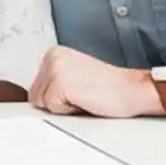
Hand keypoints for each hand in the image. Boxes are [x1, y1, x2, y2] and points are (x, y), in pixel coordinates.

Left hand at [28, 46, 158, 117]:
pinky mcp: (60, 84)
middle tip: (82, 95)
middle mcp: (52, 57)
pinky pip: (52, 109)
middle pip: (35, 96)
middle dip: (57, 102)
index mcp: (54, 53)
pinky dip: (68, 111)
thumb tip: (34, 99)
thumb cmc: (108, 87)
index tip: (76, 91)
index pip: (36, 87)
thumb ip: (53, 81)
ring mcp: (55, 69)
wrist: (131, 89)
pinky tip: (85, 100)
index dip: (56, 97)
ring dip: (62, 107)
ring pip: (41, 103)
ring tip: (83, 97)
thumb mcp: (74, 76)